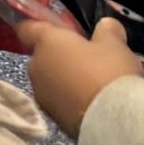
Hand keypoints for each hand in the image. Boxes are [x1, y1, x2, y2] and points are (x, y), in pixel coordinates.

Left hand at [20, 15, 143, 138]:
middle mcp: (36, 66)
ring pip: (49, 79)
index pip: (28, 28)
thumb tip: (105, 25)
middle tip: (88, 60)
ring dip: (64, 79)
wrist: (112, 119)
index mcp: (47, 42)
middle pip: (43, 55)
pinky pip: (57, 99)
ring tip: (93, 84)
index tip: (55, 30)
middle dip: (61, 56)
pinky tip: (91, 102)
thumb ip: (107, 31)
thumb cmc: (110, 72)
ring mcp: (39, 93)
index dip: (38, 26)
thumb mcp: (116, 46)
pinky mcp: (49, 115)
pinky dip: (69, 98)